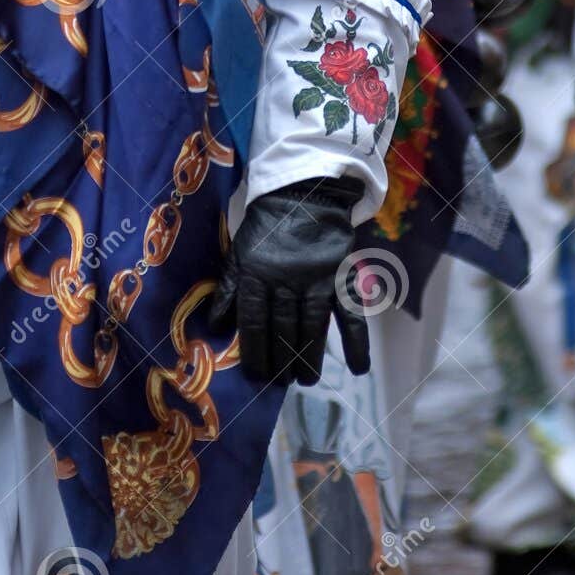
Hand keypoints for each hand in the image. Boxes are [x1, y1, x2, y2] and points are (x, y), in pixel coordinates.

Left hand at [209, 176, 368, 385]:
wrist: (303, 193)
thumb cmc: (266, 227)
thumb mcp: (238, 252)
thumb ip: (228, 289)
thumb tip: (215, 327)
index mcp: (256, 274)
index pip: (253, 322)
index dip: (254, 353)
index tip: (256, 376)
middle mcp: (285, 280)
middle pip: (282, 330)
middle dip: (281, 361)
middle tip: (282, 382)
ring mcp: (316, 279)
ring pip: (312, 327)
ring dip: (310, 359)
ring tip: (306, 379)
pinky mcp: (341, 276)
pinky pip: (350, 312)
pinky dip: (356, 341)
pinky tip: (358, 366)